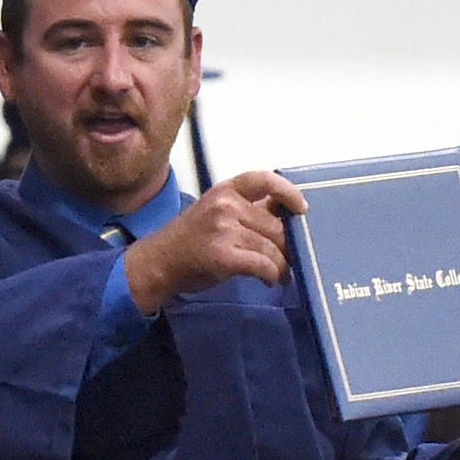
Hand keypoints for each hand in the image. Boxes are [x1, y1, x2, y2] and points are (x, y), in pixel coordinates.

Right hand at [120, 170, 305, 313]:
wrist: (157, 263)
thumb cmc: (189, 240)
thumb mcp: (215, 213)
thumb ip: (246, 210)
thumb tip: (285, 215)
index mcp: (225, 190)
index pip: (264, 179)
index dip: (288, 192)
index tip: (302, 208)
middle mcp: (226, 205)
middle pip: (275, 224)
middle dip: (287, 245)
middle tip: (290, 259)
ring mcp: (224, 230)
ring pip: (272, 248)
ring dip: (281, 265)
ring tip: (281, 273)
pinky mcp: (224, 256)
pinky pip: (263, 265)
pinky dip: (271, 275)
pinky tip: (269, 280)